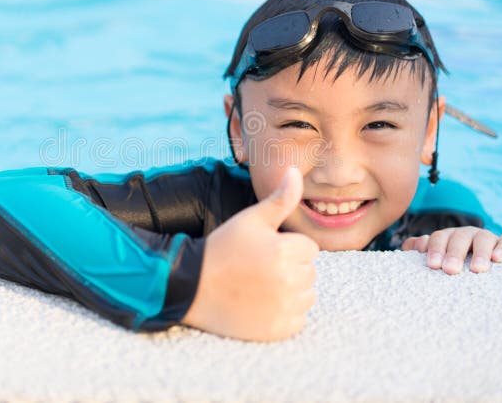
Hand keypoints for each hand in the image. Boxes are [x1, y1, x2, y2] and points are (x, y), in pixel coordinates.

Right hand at [181, 166, 318, 341]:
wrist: (192, 286)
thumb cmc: (223, 248)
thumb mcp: (250, 219)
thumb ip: (280, 199)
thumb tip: (294, 171)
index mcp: (285, 251)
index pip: (308, 249)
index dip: (287, 247)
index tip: (263, 251)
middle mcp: (288, 280)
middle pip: (309, 272)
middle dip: (290, 269)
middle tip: (258, 269)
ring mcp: (284, 308)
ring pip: (307, 296)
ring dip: (291, 292)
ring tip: (260, 286)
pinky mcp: (278, 329)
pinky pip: (298, 319)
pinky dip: (285, 314)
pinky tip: (261, 305)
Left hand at [401, 226, 501, 274]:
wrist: (481, 275)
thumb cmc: (451, 268)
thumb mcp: (435, 260)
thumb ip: (419, 250)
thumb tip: (416, 244)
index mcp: (448, 237)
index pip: (439, 238)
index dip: (435, 249)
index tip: (433, 264)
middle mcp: (467, 235)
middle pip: (460, 237)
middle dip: (454, 252)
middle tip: (450, 269)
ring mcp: (487, 238)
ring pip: (483, 237)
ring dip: (480, 252)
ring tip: (477, 269)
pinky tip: (499, 258)